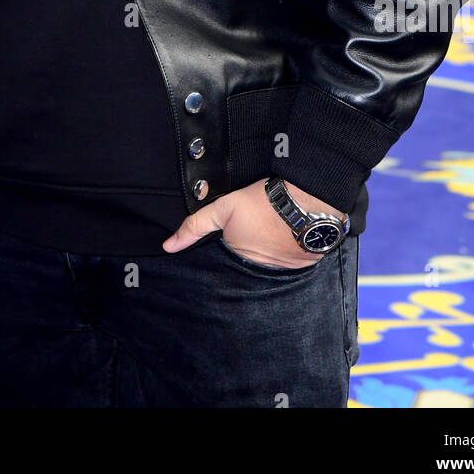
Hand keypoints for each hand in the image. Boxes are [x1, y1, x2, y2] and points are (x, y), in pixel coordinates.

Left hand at [162, 178, 343, 268]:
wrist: (305, 202)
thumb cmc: (263, 204)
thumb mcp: (223, 209)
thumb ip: (195, 226)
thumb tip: (168, 247)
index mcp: (239, 260)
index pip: (228, 260)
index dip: (229, 249)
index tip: (233, 239)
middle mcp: (259, 271)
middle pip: (249, 263)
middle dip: (249, 255)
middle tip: (254, 234)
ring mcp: (282, 269)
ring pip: (270, 265)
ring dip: (270, 255)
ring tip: (271, 235)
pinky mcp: (302, 264)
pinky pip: (291, 262)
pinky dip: (289, 253)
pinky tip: (289, 238)